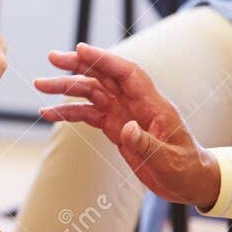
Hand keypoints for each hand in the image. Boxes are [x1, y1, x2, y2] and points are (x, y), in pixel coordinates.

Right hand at [34, 43, 220, 208]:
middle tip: (52, 58)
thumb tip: (127, 128)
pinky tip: (49, 113)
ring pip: (92, 93)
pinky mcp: (117, 128)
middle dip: (79, 65)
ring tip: (41, 85)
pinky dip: (69, 113)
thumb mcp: (169, 160)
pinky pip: (89, 115)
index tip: (80, 50)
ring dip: (67, 88)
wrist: (190, 181)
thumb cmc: (186, 168)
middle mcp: (137, 104)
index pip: (127, 73)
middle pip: (105, 76)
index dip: (104, 59)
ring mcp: (125, 114)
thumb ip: (147, 144)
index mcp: (153, 105)